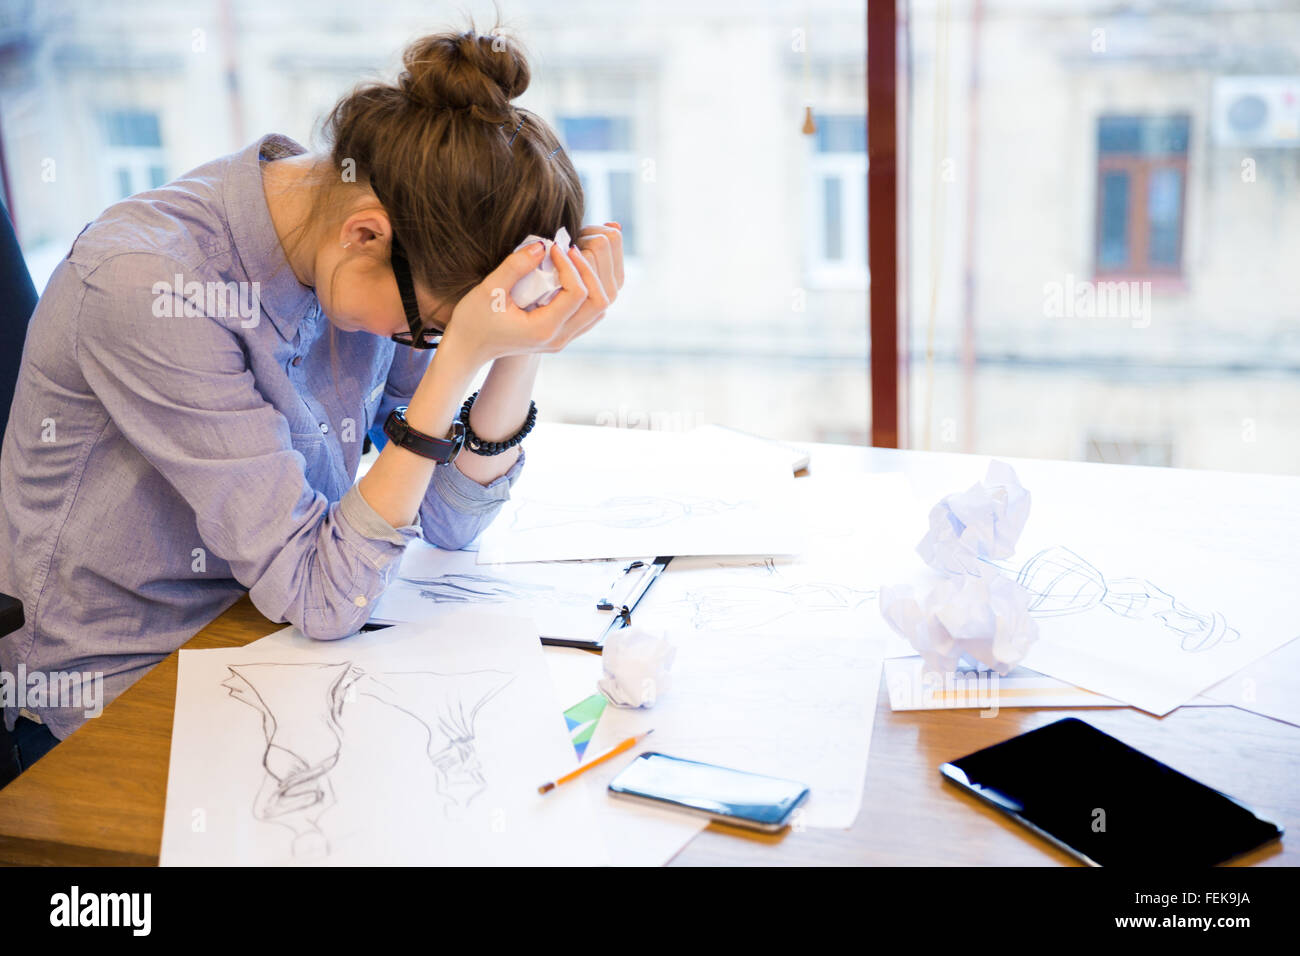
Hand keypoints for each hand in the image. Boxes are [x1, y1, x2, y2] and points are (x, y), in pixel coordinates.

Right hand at [440, 225, 620, 364]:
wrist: (468, 349)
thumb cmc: (473, 320)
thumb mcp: (489, 289)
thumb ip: (516, 266)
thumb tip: (542, 244)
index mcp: (544, 329)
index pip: (577, 292)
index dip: (570, 264)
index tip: (553, 247)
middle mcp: (559, 338)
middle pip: (598, 303)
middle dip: (590, 271)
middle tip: (570, 249)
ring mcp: (562, 339)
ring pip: (598, 310)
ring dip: (593, 281)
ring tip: (572, 259)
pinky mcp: (561, 334)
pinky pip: (588, 313)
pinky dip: (588, 291)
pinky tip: (571, 273)